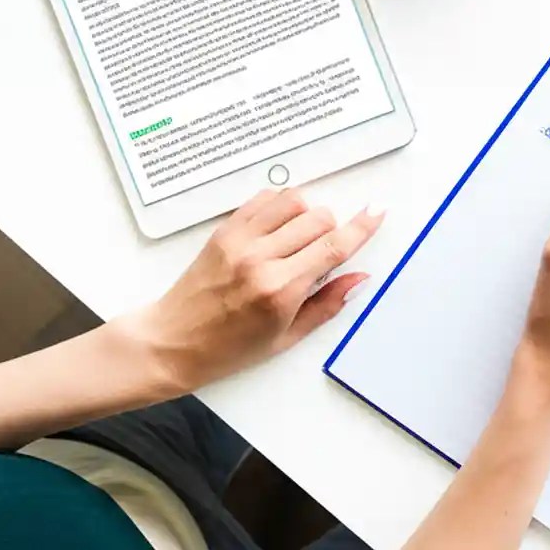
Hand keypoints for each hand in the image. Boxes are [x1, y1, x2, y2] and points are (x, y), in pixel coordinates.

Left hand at [117, 188, 383, 393]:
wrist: (171, 343)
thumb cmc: (228, 350)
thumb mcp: (286, 338)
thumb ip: (327, 305)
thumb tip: (359, 278)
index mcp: (281, 292)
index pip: (333, 248)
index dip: (362, 227)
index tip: (377, 212)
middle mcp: (261, 260)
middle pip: (318, 219)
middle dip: (331, 230)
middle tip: (320, 254)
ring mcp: (239, 242)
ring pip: (293, 201)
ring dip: (306, 214)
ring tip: (298, 239)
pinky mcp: (223, 231)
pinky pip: (263, 199)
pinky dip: (279, 206)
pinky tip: (277, 228)